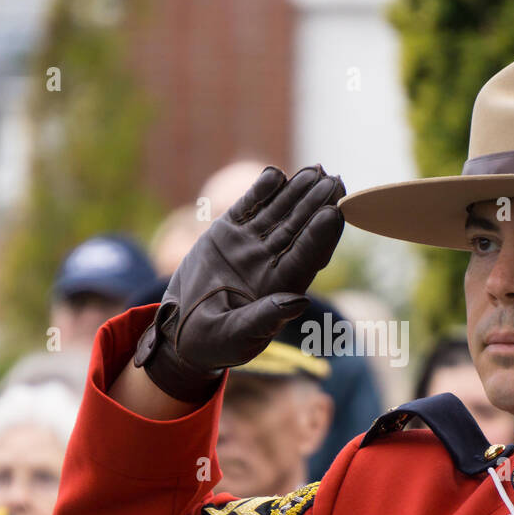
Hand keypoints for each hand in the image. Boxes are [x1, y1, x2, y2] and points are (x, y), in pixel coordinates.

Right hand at [133, 165, 344, 402]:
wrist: (179, 330)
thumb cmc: (212, 343)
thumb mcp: (236, 336)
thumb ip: (265, 319)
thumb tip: (299, 301)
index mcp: (279, 288)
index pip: (306, 257)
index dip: (321, 235)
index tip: (334, 212)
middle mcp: (271, 263)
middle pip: (300, 229)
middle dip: (317, 205)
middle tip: (334, 181)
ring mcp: (251, 245)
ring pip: (279, 213)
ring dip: (296, 192)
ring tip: (313, 171)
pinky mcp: (229, 233)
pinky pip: (249, 207)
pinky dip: (261, 191)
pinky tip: (276, 175)